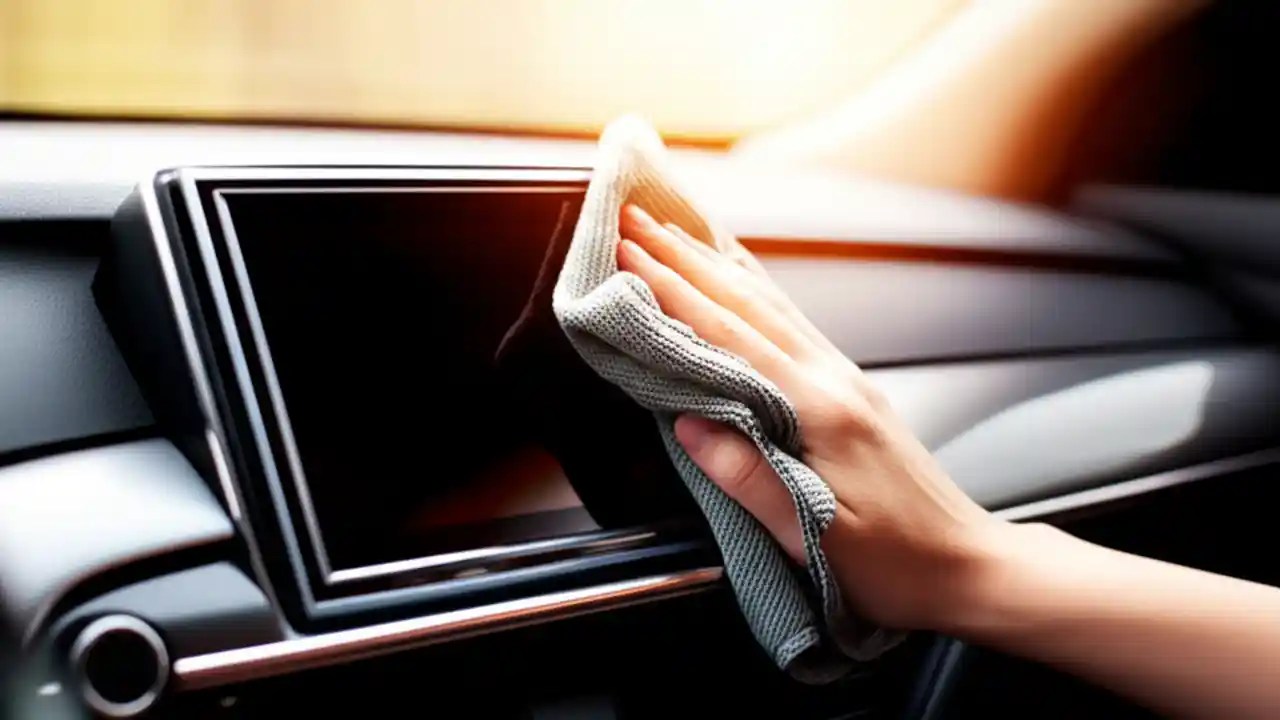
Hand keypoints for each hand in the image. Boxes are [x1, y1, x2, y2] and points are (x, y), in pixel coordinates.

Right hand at [617, 204, 1010, 630]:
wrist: (966, 563)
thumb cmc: (895, 561)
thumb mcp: (815, 538)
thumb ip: (750, 479)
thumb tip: (688, 426)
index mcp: (820, 409)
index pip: (731, 337)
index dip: (674, 292)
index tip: (629, 255)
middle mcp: (833, 379)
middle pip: (747, 303)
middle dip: (684, 257)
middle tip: (634, 218)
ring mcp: (843, 379)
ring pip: (770, 303)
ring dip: (715, 263)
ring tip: (673, 229)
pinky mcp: (848, 391)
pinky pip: (789, 322)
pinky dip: (753, 288)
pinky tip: (738, 276)